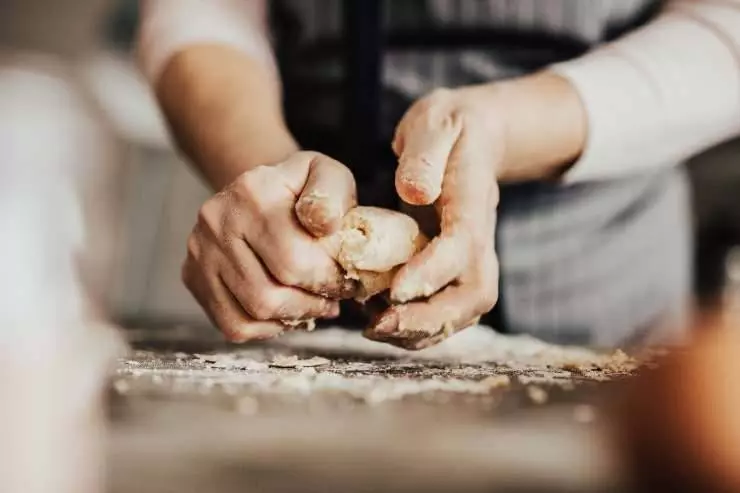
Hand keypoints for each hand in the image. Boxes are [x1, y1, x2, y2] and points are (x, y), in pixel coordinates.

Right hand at [183, 151, 356, 341]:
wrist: (260, 192)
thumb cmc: (301, 190)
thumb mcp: (326, 176)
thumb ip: (331, 196)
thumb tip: (325, 225)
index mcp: (253, 192)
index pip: (294, 260)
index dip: (329, 281)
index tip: (349, 282)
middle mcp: (217, 220)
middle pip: (270, 294)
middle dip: (313, 303)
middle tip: (334, 298)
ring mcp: (200, 251)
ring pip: (253, 314)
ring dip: (294, 317)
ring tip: (315, 304)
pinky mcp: (193, 276)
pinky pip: (233, 325)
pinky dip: (267, 328)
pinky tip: (288, 311)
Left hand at [365, 86, 502, 349]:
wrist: (477, 136)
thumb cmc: (449, 127)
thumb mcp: (434, 122)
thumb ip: (424, 153)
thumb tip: (415, 192)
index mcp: (473, 200)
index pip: (462, 246)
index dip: (432, 272)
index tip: (394, 290)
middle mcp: (481, 237)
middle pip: (472, 294)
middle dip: (428, 318)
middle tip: (378, 324)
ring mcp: (474, 256)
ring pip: (463, 310)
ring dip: (422, 330)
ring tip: (374, 328)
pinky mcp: (459, 268)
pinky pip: (449, 309)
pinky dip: (419, 326)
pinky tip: (382, 320)